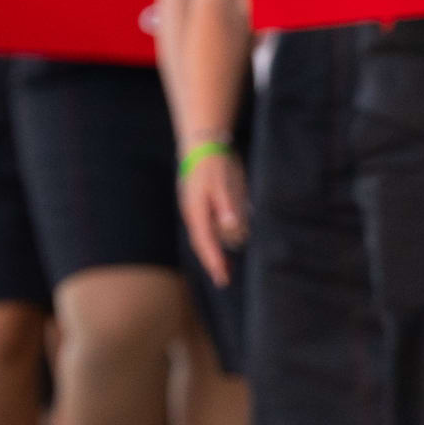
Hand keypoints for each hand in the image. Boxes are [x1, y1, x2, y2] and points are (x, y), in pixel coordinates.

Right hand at [178, 145, 249, 284]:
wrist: (202, 144)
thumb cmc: (215, 165)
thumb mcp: (224, 184)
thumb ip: (227, 206)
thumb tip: (230, 227)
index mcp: (197, 211)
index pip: (206, 243)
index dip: (214, 262)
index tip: (222, 278)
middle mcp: (193, 213)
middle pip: (202, 243)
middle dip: (213, 261)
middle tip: (224, 280)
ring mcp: (194, 208)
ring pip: (204, 236)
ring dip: (215, 252)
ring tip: (226, 267)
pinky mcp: (199, 202)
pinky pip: (206, 226)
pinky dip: (215, 238)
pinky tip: (225, 241)